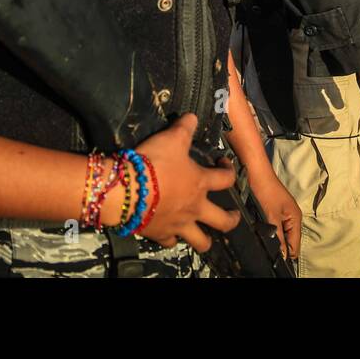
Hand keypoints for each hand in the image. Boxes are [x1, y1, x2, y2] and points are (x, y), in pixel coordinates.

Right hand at [123, 114, 239, 253]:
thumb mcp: (171, 138)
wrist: (126, 190)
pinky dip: (173, 238)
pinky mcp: (160, 234)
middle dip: (232, 219)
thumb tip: (193, 117)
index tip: (224, 163)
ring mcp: (179, 224)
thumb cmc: (154, 163)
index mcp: (201, 184)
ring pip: (201, 241)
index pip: (226, 179)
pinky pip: (171, 241)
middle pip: (223, 221)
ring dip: (206, 239)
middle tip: (233, 215)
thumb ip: (184, 128)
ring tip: (207, 236)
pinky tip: (172, 234)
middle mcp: (195, 207)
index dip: (229, 170)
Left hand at [248, 168, 301, 261]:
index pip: (295, 246)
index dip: (286, 254)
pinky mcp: (273, 211)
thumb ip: (278, 236)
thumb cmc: (264, 188)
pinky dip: (268, 231)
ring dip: (273, 239)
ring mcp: (282, 214)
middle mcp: (291, 218)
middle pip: (288, 242)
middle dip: (279, 246)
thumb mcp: (271, 215)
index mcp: (295, 218)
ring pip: (280, 235)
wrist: (253, 170)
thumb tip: (282, 256)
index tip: (274, 259)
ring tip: (262, 238)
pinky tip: (260, 231)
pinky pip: (273, 227)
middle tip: (266, 249)